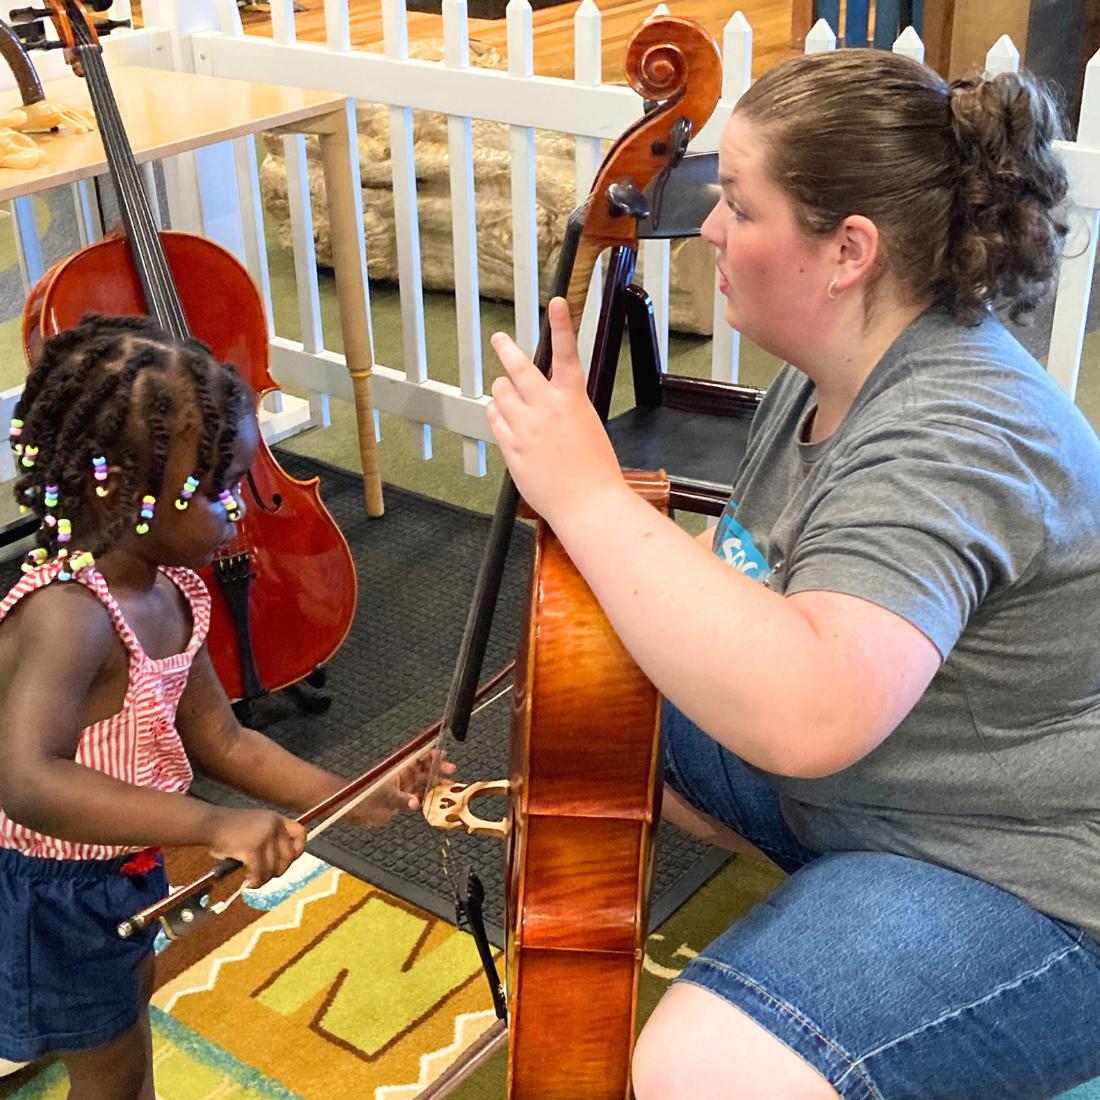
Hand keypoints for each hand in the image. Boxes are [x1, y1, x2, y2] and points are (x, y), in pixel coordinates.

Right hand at [206, 807, 305, 887]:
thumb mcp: (257, 825)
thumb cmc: (230, 829)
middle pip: (289, 857)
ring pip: (273, 869)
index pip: (301, 833)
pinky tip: (248, 882)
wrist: (210, 824)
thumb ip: (271, 838)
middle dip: (278, 870)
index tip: (289, 861)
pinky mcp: (252, 849)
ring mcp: (264, 837)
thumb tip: (283, 864)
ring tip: (254, 878)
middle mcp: (273, 826)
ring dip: (264, 878)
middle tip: (265, 875)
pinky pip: (260, 874)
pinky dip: (255, 882)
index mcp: (276, 818)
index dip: (298, 850)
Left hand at [346, 749, 456, 826]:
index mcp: (399, 768)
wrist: (357, 811)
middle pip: (425, 767)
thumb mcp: (387, 797)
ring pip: (425, 781)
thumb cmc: (367, 798)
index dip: (431, 754)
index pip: (418, 756)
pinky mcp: (404, 798)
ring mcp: (404, 786)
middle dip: (438, 767)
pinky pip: (421, 794)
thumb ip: (402, 799)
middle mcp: (404, 775)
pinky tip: (440, 797)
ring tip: (450, 784)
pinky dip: (430, 795)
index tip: (444, 754)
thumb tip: (415, 803)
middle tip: (451, 770)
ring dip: (437, 782)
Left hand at [488, 297, 624, 527]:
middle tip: (500, 339)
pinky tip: (507, 422)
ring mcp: (526, 427)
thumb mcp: (587, 426)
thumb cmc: (594, 470)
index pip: (567, 353)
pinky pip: (495, 419)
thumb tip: (541, 399)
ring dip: (503, 391)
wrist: (588, 504)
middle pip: (518, 367)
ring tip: (510, 398)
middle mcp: (547, 408)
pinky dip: (498, 415)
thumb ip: (563, 407)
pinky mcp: (511, 447)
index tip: (556, 303)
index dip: (561, 325)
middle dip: (506, 348)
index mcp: (573, 400)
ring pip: (500, 392)